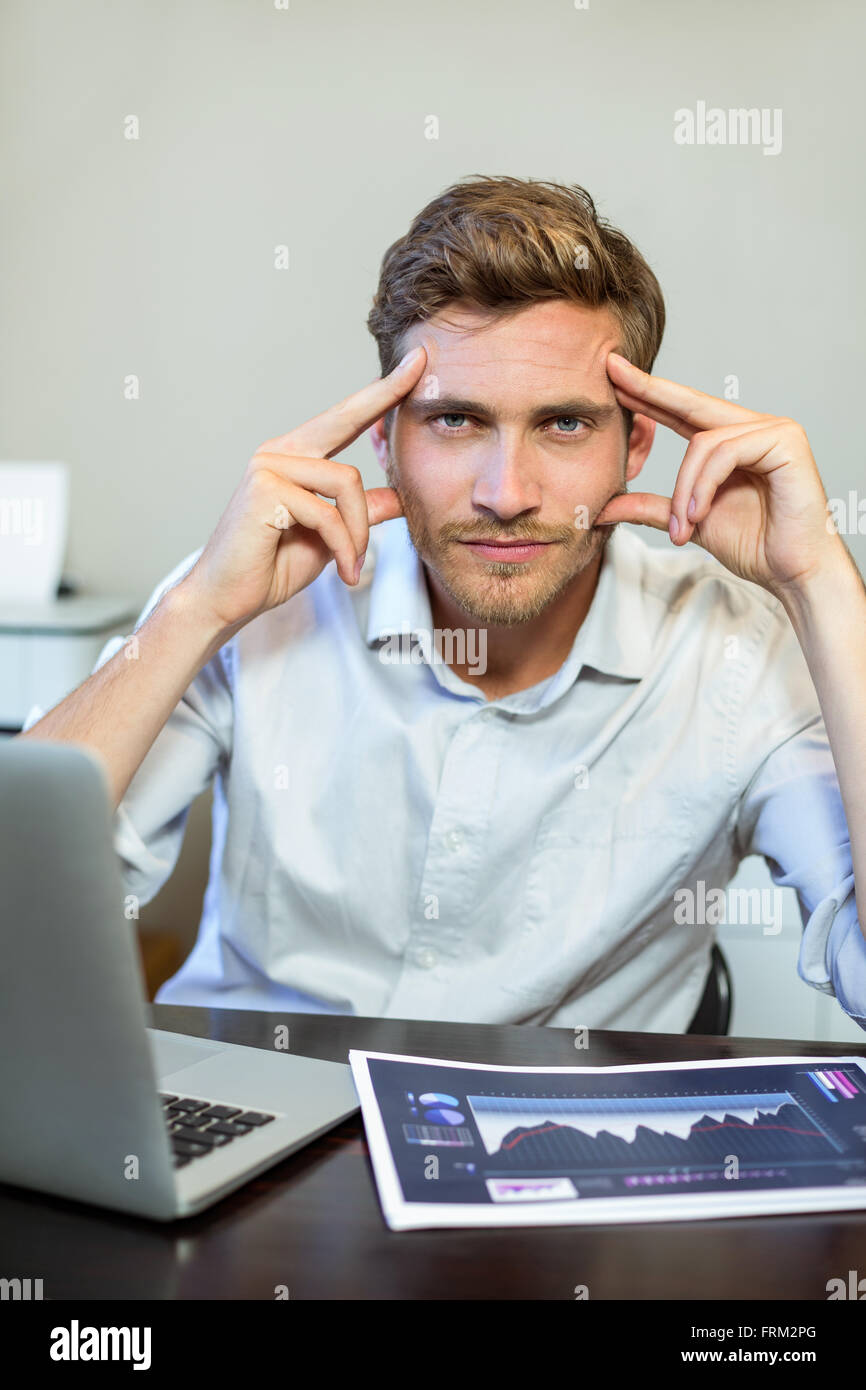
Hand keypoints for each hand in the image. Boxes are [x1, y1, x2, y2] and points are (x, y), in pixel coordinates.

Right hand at [180, 346, 426, 634]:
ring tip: (353, 566)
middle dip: (385, 393)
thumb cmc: (271, 567)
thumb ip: (361, 512)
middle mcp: (278, 453)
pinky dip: (344, 547)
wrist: (227, 600)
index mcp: (293, 457)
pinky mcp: (264, 490)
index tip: (416, 362)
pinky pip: (328, 514)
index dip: (379, 391)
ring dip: (359, 533)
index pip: (343, 418)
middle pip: (348, 424)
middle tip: (423, 362)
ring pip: (347, 484)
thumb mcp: (331, 537)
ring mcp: (268, 467)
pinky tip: (343, 572)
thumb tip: (399, 497)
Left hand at [595, 353, 843, 595]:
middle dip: (649, 390)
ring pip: (703, 442)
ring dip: (685, 490)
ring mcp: (773, 430)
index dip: (648, 395)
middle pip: (691, 403)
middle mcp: (754, 427)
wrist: (791, 572)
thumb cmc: (755, 545)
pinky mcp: (785, 441)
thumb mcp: (689, 522)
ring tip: (683, 526)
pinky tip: (698, 515)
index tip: (612, 376)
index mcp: (731, 441)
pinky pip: (726, 452)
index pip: (682, 411)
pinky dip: (704, 486)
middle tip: (612, 372)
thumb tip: (604, 506)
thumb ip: (652, 508)